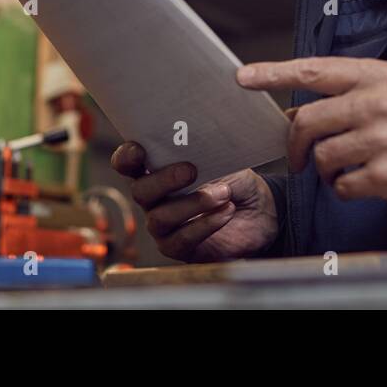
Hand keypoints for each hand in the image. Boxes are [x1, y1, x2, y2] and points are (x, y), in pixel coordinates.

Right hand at [110, 142, 279, 262]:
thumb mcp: (221, 158)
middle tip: (191, 170)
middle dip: (164, 180)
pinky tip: (226, 211)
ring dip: (193, 203)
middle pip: (140, 191)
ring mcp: (162, 225)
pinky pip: (181, 239)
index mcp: (155, 170)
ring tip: (224, 194)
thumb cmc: (234, 178)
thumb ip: (202, 151)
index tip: (139, 150)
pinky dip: (206, 224)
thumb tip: (196, 140)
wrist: (260, 209)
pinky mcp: (178, 247)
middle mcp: (153, 199)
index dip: (126, 157)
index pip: (127, 164)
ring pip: (160, 218)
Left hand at [237, 57, 386, 218]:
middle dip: (296, 143)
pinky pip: (342, 186)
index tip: (244, 77)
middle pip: (307, 120)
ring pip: (323, 156)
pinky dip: (345, 190)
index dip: (273, 73)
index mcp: (379, 77)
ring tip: (345, 171)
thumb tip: (297, 112)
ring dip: (325, 171)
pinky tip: (364, 184)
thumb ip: (351, 95)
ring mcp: (383, 140)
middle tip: (300, 156)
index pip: (314, 70)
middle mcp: (378, 103)